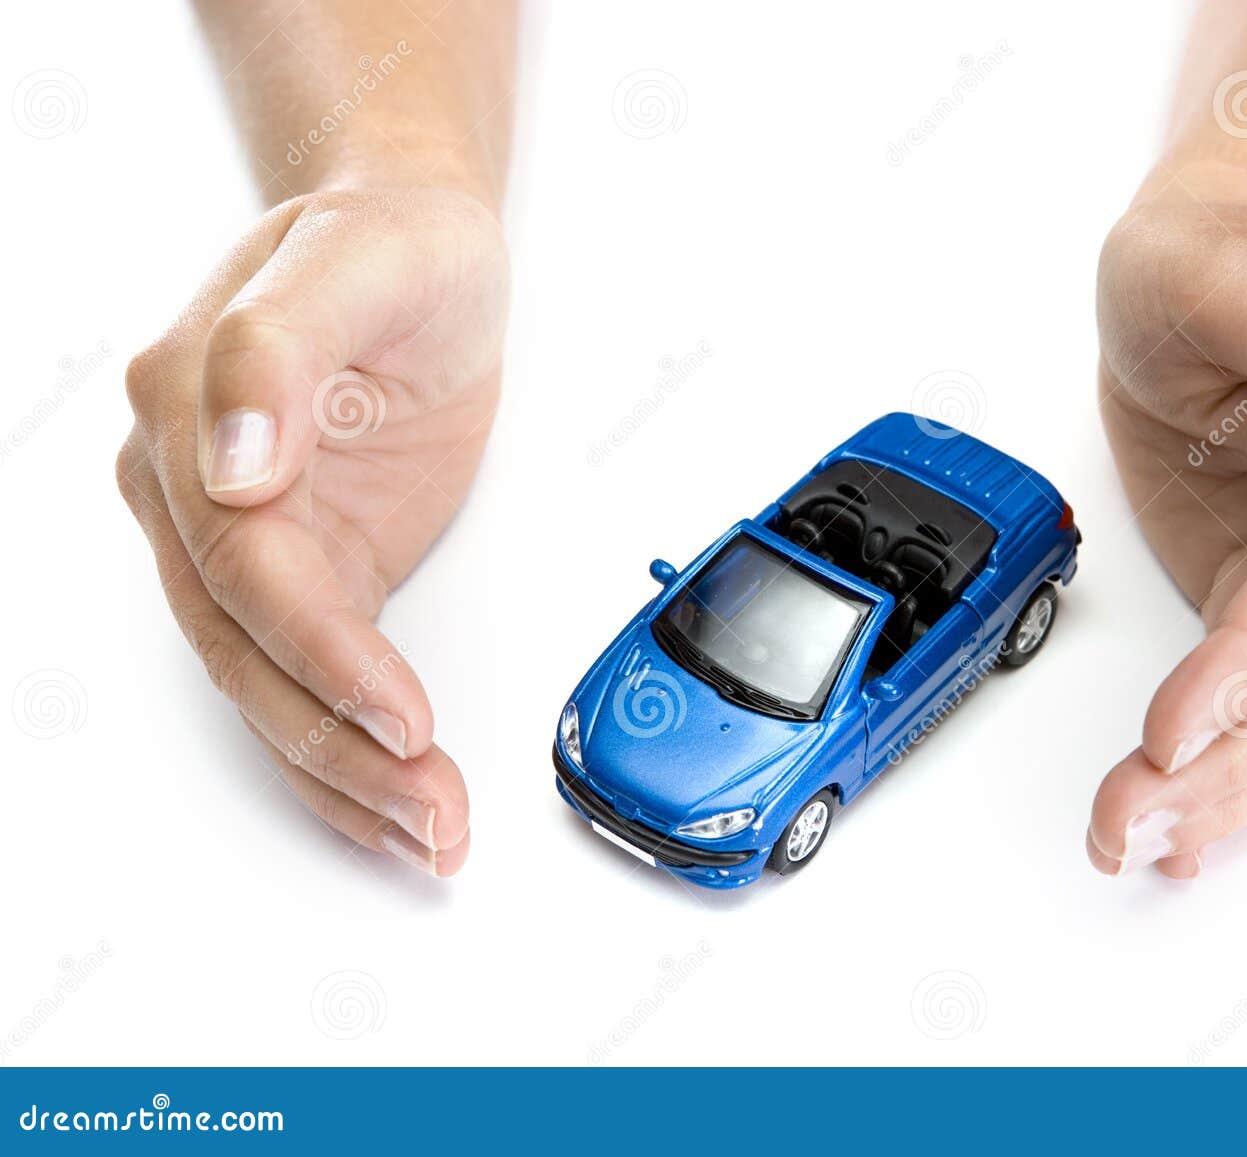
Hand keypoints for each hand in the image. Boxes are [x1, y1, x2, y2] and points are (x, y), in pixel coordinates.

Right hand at [117, 188, 508, 875]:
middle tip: (431, 815)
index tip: (400, 718)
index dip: (325, 658)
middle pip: (255, 657)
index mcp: (191, 413)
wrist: (416, 245)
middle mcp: (199, 493)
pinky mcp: (308, 570)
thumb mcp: (361, 257)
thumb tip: (230, 465)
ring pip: (275, 690)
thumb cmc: (394, 240)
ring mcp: (249, 541)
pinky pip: (309, 682)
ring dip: (348, 776)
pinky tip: (393, 807)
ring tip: (431, 834)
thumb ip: (273, 352)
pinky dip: (349, 753)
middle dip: (342, 749)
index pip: (250, 573)